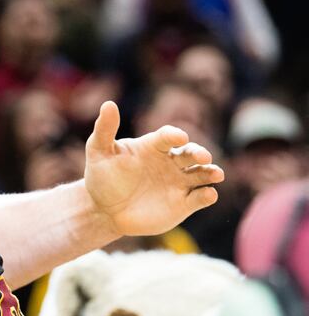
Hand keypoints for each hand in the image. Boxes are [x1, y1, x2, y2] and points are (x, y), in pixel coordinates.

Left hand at [84, 101, 223, 236]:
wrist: (105, 211)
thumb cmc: (102, 178)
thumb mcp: (99, 153)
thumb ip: (105, 130)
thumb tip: (108, 104)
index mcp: (153, 146)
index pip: (168, 137)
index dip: (174, 136)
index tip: (179, 137)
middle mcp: (171, 162)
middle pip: (190, 153)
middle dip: (199, 153)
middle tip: (203, 156)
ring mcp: (179, 182)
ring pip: (201, 173)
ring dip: (211, 172)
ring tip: (216, 174)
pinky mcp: (183, 203)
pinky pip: (200, 198)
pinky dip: (207, 195)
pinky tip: (208, 195)